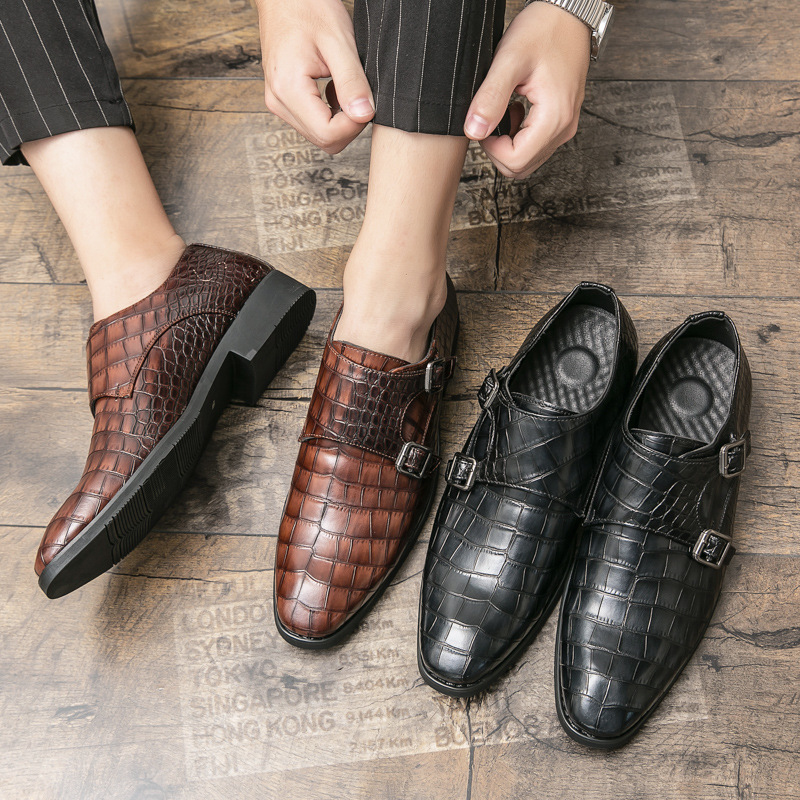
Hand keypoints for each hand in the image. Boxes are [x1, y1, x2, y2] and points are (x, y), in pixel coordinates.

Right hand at [255, 0, 374, 153]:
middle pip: (324, 140)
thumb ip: (352, 82)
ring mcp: (279, 102)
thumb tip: (364, 115)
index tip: (365, 102)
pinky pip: (314, 122)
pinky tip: (334, 88)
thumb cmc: (308, 7)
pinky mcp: (284, 99)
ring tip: (344, 85)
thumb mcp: (339, 42)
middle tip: (359, 95)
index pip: (328, 134)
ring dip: (341, 119)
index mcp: (288, 88)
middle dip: (349, 125)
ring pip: (320, 135)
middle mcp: (279, 101)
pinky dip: (331, 112)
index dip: (354, 125)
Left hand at [464, 1, 591, 179]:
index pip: (515, 161)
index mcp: (554, 118)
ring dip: (508, 143)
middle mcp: (564, 128)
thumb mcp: (509, 60)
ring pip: (527, 159)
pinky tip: (515, 110)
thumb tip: (474, 131)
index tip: (485, 122)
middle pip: (520, 167)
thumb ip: (490, 98)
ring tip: (504, 110)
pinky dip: (518, 136)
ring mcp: (565, 127)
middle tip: (490, 117)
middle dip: (498, 149)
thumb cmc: (544, 30)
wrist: (568, 14)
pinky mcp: (562, 121)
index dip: (491, 148)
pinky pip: (535, 145)